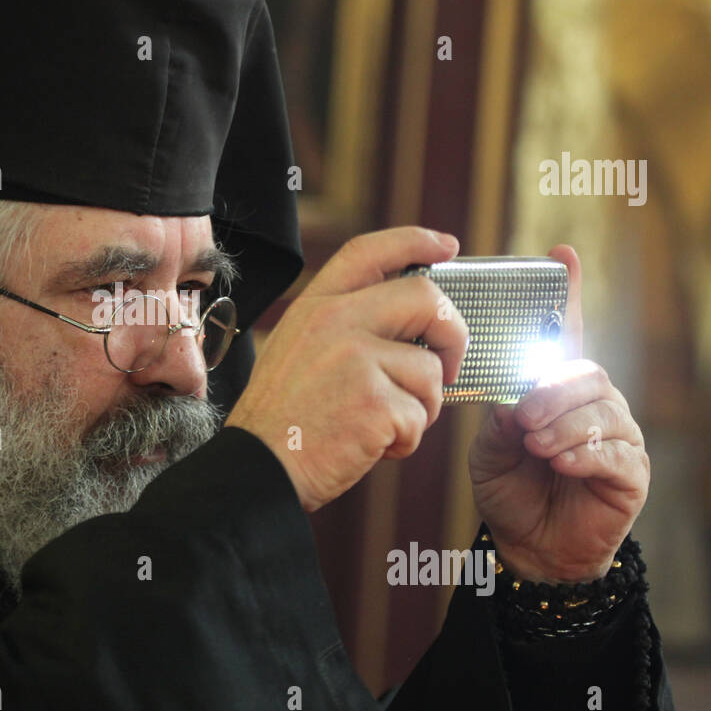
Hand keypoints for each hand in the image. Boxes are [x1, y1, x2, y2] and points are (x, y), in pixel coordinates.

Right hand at [225, 226, 467, 512]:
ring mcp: (356, 358)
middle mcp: (335, 321)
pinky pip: (420, 415)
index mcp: (314, 306)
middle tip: (448, 366)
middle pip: (425, 299)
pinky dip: (406, 439)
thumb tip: (411, 329)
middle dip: (453, 334)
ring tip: (382, 425)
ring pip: (429, 370)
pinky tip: (372, 446)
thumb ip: (343, 327)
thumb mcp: (297, 351)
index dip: (415, 241)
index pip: (370, 252)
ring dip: (420, 406)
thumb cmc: (281, 421)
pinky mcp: (374, 401)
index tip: (448, 247)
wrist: (257, 469)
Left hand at [468, 246, 649, 581]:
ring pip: (603, 408)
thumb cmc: (508, 488)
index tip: (561, 255)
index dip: (567, 294)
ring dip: (565, 424)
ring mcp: (617, 435)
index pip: (564, 335)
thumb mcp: (488, 448)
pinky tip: (561, 461)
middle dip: (552, 389)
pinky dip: (585, 452)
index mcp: (554, 390)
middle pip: (585, 372)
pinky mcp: (632, 471)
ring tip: (536, 446)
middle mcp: (592, 404)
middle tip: (524, 416)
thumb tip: (512, 394)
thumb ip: (499, 416)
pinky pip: (616, 450)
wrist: (526, 546)